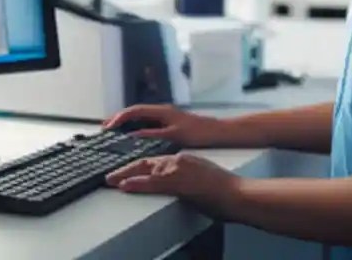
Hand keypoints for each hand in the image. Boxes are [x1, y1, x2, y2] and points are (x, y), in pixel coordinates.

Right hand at [103, 104, 222, 146]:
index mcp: (162, 111)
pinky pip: (147, 121)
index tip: (109, 127)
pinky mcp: (169, 121)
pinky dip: (136, 126)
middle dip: (119, 118)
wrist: (217, 132)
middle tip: (105, 127)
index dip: (120, 118)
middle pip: (135, 111)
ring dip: (127, 122)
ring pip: (141, 116)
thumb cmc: (198, 133)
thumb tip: (132, 135)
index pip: (135, 111)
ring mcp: (166, 115)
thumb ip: (151, 134)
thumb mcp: (172, 136)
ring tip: (114, 130)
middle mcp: (162, 110)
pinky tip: (133, 133)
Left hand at [106, 153, 241, 213]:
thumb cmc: (225, 190)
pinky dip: (136, 183)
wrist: (238, 194)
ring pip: (146, 169)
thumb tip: (177, 187)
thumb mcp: (201, 177)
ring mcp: (178, 169)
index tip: (127, 169)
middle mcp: (179, 160)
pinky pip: (152, 182)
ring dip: (126, 174)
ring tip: (112, 179)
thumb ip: (185, 179)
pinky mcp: (179, 181)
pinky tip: (124, 185)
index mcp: (184, 159)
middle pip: (146, 161)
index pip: (155, 159)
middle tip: (112, 174)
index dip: (139, 165)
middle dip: (127, 168)